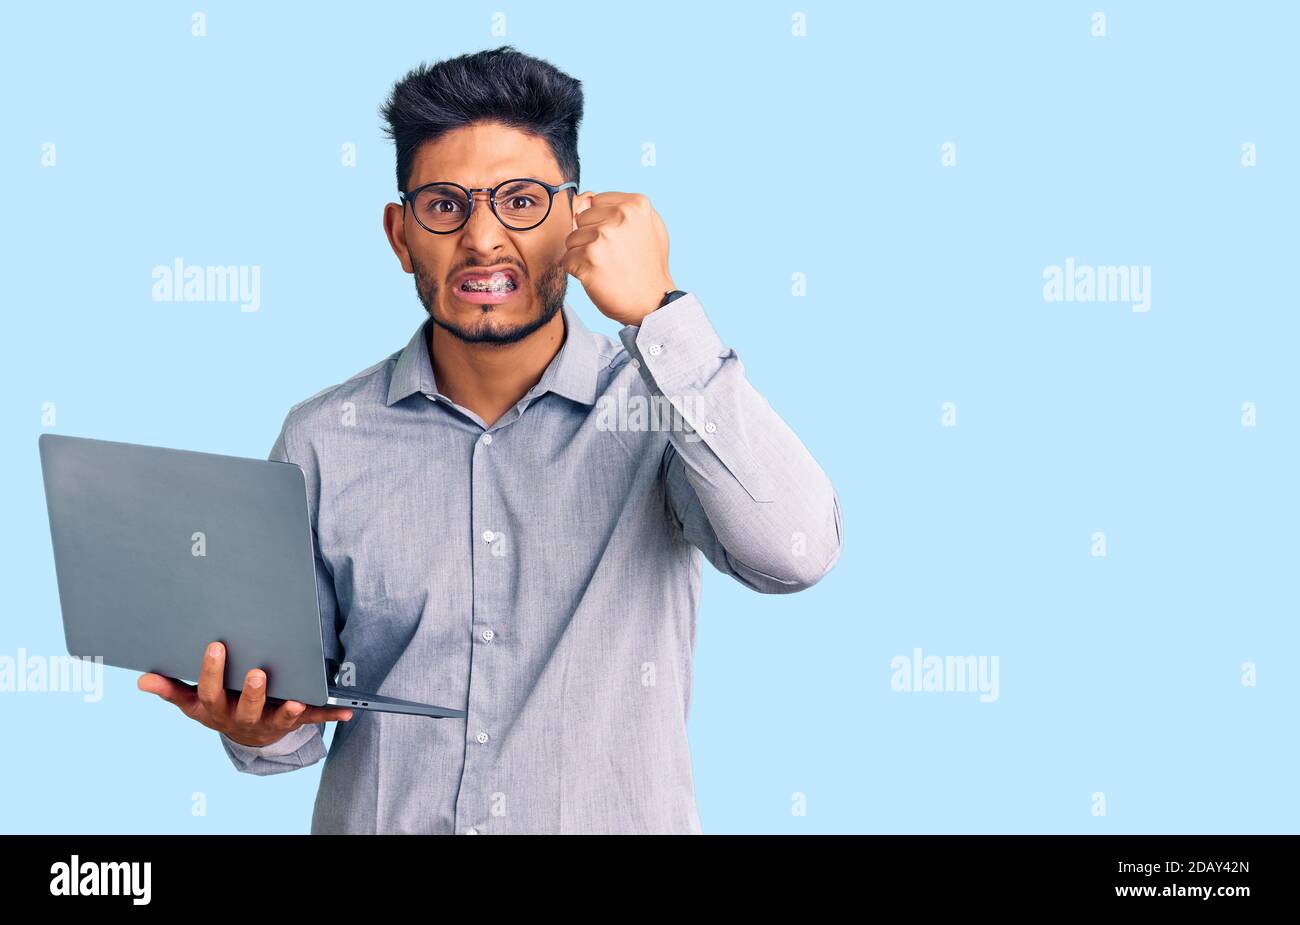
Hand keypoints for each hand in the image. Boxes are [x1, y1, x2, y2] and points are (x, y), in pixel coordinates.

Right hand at [137, 640, 352, 747]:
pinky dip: (330, 715)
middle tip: (258, 672)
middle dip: (251, 691)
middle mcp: (241, 718)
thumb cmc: (219, 706)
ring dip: (289, 710)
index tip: (217, 645)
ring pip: (279, 717)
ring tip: (297, 700)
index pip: (211, 691)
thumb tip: (142, 679)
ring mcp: (269, 721)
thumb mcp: (192, 702)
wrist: (245, 736)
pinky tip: (347, 711)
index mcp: (216, 709)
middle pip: (246, 706)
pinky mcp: (293, 722)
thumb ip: (170, 690)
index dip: (212, 671)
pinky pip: (313, 719)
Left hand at [564, 191, 675, 326]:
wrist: (652, 302)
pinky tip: (598, 277)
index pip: (596, 202)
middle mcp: (619, 216)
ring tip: (605, 267)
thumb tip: (586, 199)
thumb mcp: (650, 227)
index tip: (617, 239)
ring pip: (572, 239)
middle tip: (611, 256)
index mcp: (635, 204)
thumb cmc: (650, 265)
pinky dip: (578, 271)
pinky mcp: (588, 259)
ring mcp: (602, 237)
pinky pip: (568, 259)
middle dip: (590, 237)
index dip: (601, 222)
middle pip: (581, 218)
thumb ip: (623, 208)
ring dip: (582, 255)